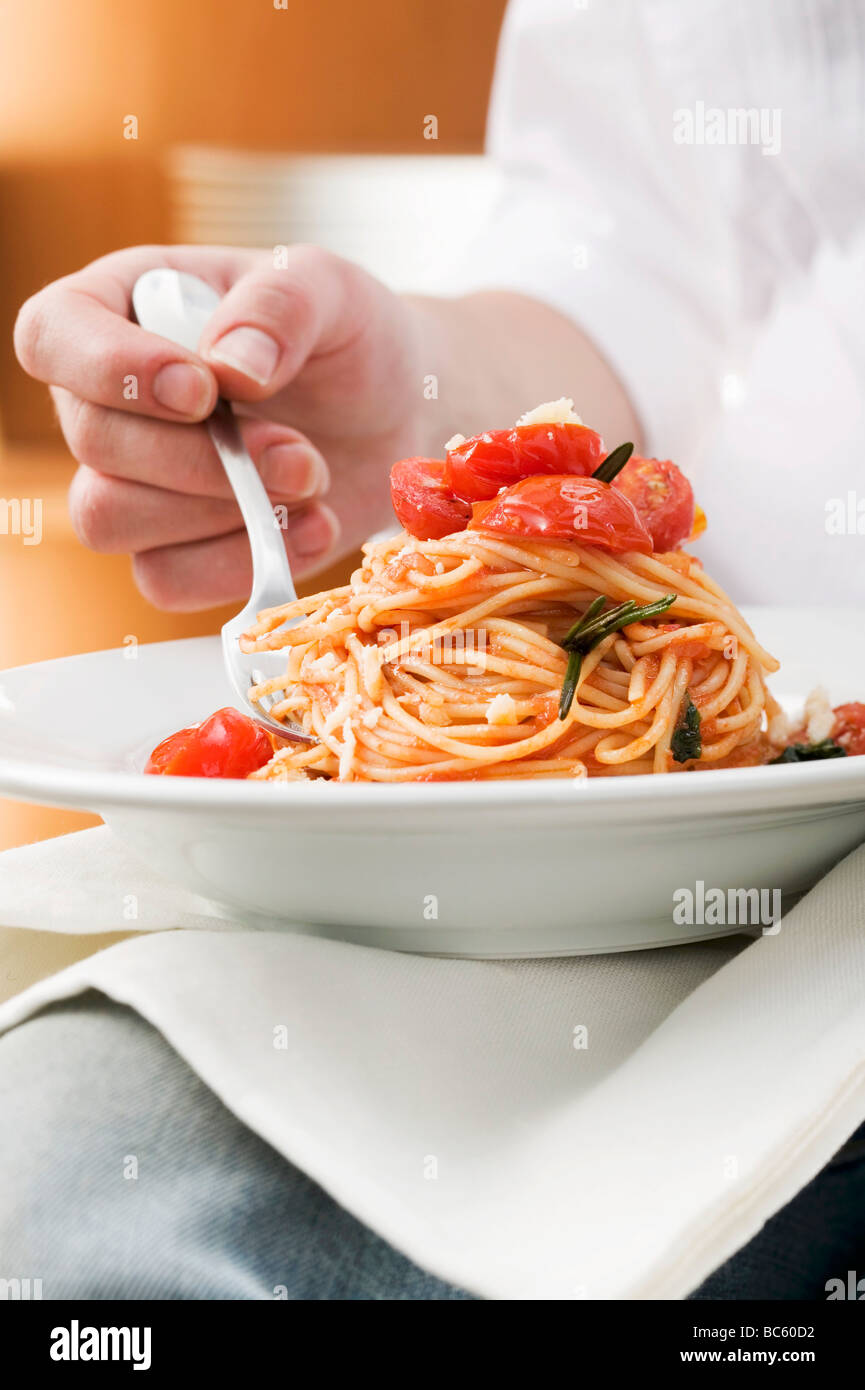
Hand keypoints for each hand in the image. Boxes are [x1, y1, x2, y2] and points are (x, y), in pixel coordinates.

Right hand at [14, 244, 423, 608]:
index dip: (109, 370)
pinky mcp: (174, 549)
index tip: (202, 392)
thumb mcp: (329, 290)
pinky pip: (166, 579)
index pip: (54, 334)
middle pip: (94, 443)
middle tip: (300, 453)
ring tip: (312, 482)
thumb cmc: (348, 335)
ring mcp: (132, 482)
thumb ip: (279, 306)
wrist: (395, 414)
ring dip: (220, 513)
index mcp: (121, 307)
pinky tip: (313, 527)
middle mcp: (109, 399)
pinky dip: (242, 563)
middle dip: (202, 460)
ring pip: (111, 521)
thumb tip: (230, 369)